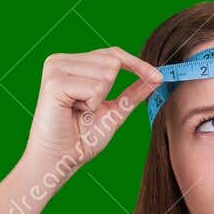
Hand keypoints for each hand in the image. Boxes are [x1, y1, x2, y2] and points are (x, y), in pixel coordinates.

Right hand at [25, 46, 163, 173]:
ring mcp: (55, 68)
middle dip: (109, 91)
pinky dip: (91, 105)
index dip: (137, 64)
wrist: (60, 160)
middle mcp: (60, 60)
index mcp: (71, 63)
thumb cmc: (81, 139)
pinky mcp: (54, 82)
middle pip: (112, 61)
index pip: (112, 53)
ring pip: (106, 74)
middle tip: (86, 110)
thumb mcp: (114, 111)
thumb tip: (158, 76)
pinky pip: (95, 88)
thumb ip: (132, 93)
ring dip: (98, 100)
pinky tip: (73, 111)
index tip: (159, 76)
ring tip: (78, 111)